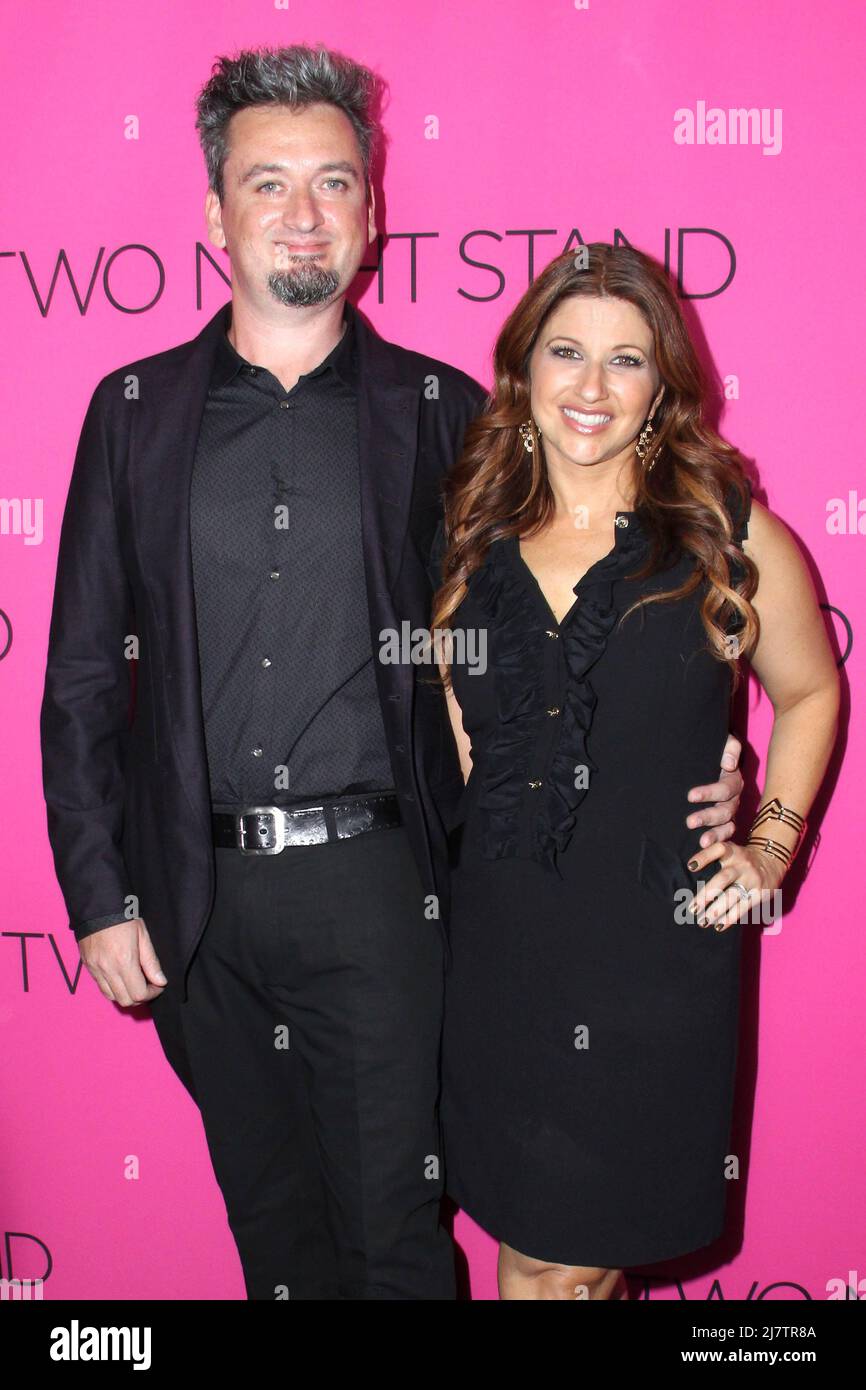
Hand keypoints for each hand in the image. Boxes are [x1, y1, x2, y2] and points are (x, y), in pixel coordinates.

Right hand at [80, 917, 167, 1005]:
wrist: (97, 907)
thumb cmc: (123, 918)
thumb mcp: (143, 936)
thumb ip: (151, 962)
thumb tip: (160, 981)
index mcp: (124, 961)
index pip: (139, 994)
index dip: (152, 993)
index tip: (158, 985)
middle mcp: (108, 970)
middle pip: (125, 1001)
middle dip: (140, 997)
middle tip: (148, 985)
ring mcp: (95, 970)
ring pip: (112, 997)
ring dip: (126, 995)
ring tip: (134, 982)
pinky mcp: (88, 967)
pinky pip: (101, 988)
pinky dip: (113, 988)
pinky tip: (121, 977)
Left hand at [685, 732, 743, 847]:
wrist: (706, 759)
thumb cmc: (712, 752)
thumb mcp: (722, 743)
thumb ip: (729, 747)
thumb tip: (729, 764)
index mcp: (733, 780)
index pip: (724, 789)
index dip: (708, 793)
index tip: (690, 796)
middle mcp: (733, 798)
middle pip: (725, 811)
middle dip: (707, 817)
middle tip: (690, 822)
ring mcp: (729, 812)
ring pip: (727, 826)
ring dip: (714, 835)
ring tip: (701, 843)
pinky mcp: (723, 823)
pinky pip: (725, 835)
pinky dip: (717, 843)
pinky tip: (705, 851)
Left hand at [687, 841, 784, 931]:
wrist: (771, 860)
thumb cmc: (741, 858)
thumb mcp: (730, 850)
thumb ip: (712, 853)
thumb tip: (689, 866)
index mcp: (732, 852)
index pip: (718, 850)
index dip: (704, 856)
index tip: (690, 866)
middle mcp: (742, 864)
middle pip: (722, 879)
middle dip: (706, 894)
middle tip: (693, 908)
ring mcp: (752, 879)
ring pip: (732, 896)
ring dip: (716, 910)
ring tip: (703, 921)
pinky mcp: (760, 893)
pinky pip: (743, 907)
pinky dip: (730, 918)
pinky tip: (718, 926)